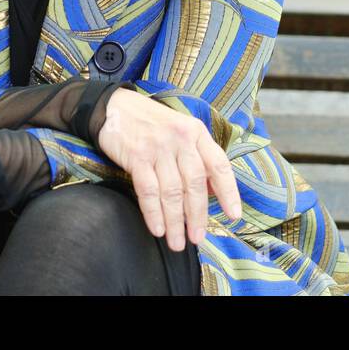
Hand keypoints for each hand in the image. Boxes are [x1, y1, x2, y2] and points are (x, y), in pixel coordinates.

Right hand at [97, 89, 242, 252]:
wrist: (115, 107)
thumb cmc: (152, 123)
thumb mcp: (182, 131)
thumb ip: (198, 157)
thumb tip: (215, 192)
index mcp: (196, 132)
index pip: (219, 164)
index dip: (229, 192)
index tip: (233, 215)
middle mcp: (180, 139)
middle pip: (195, 183)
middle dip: (197, 215)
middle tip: (197, 238)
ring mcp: (158, 147)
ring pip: (172, 191)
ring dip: (175, 221)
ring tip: (177, 241)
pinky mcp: (137, 156)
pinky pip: (148, 190)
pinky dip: (153, 213)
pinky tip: (158, 229)